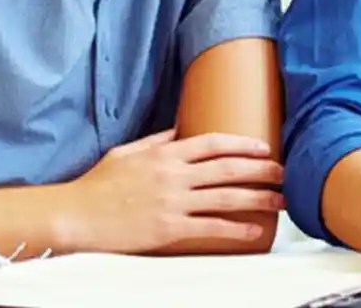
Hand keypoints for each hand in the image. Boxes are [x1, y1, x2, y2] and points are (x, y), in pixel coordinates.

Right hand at [63, 129, 283, 252]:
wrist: (76, 216)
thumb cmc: (97, 185)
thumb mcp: (126, 153)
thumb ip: (156, 141)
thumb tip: (180, 130)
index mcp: (164, 154)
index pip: (213, 143)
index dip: (242, 144)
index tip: (264, 148)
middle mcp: (173, 175)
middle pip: (228, 168)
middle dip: (261, 170)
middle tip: (284, 173)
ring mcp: (173, 202)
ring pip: (226, 197)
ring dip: (258, 198)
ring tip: (280, 201)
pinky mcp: (169, 228)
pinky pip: (211, 228)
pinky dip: (236, 228)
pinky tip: (253, 230)